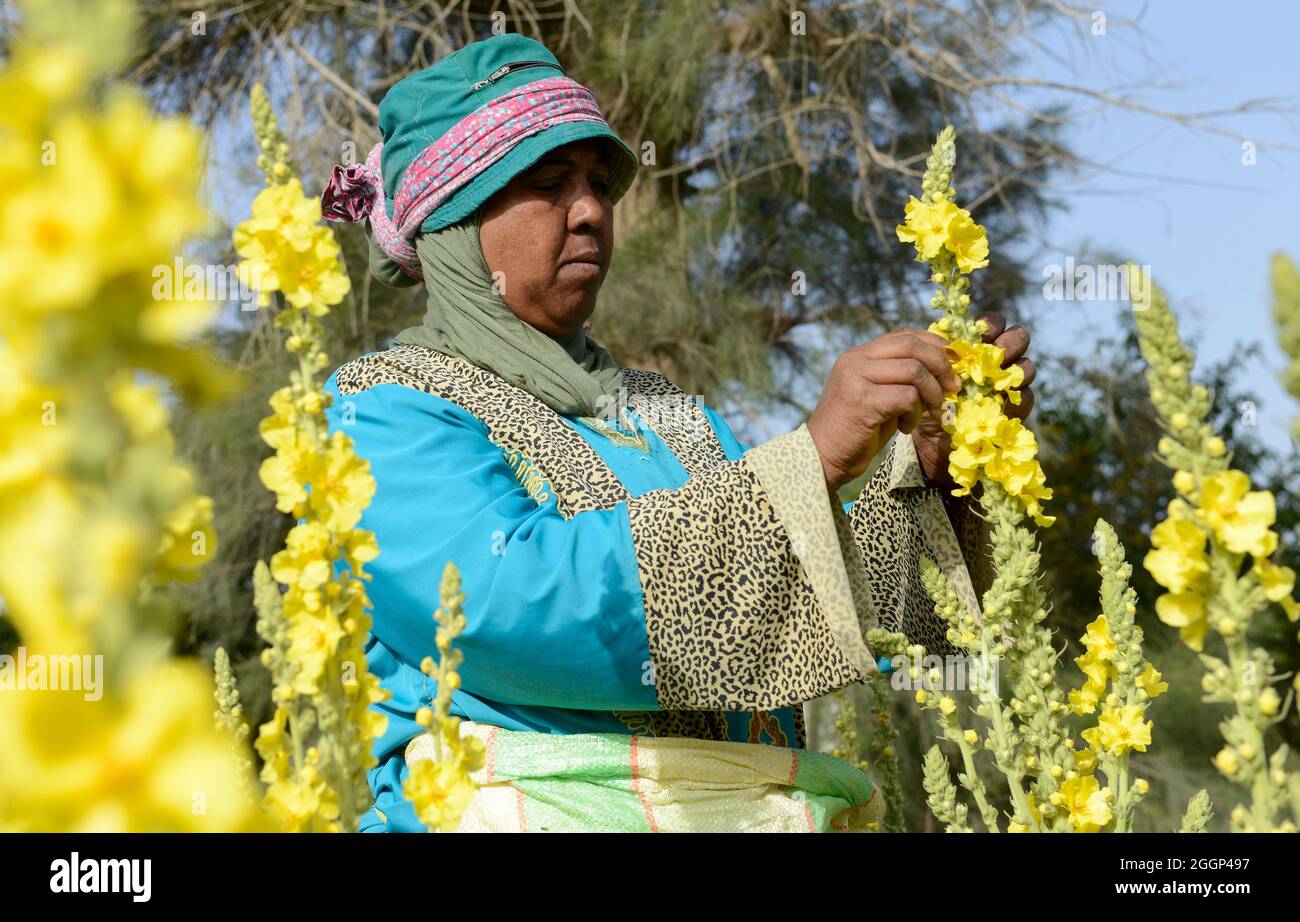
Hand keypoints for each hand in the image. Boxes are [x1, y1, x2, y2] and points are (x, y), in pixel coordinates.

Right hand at [806, 328, 960, 495]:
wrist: (824, 458)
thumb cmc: (856, 431)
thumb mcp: (879, 396)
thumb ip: (900, 377)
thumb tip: (943, 366)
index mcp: (858, 355)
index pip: (903, 335)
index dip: (934, 344)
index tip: (954, 362)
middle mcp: (854, 360)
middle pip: (911, 346)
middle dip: (940, 366)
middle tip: (952, 388)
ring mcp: (856, 378)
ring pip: (913, 370)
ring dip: (930, 394)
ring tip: (928, 414)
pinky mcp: (862, 400)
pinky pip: (906, 396)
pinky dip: (915, 413)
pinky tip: (906, 428)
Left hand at [910, 312, 1036, 487]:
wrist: (932, 433)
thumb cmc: (929, 395)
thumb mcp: (930, 370)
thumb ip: (941, 351)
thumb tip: (949, 338)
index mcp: (978, 345)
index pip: (995, 323)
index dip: (991, 324)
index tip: (979, 331)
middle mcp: (998, 360)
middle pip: (1019, 338)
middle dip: (1008, 343)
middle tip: (994, 353)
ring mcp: (1009, 383)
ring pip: (1027, 366)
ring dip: (1015, 368)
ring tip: (997, 377)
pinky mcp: (1015, 408)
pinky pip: (1026, 397)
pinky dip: (1015, 397)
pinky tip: (1001, 401)